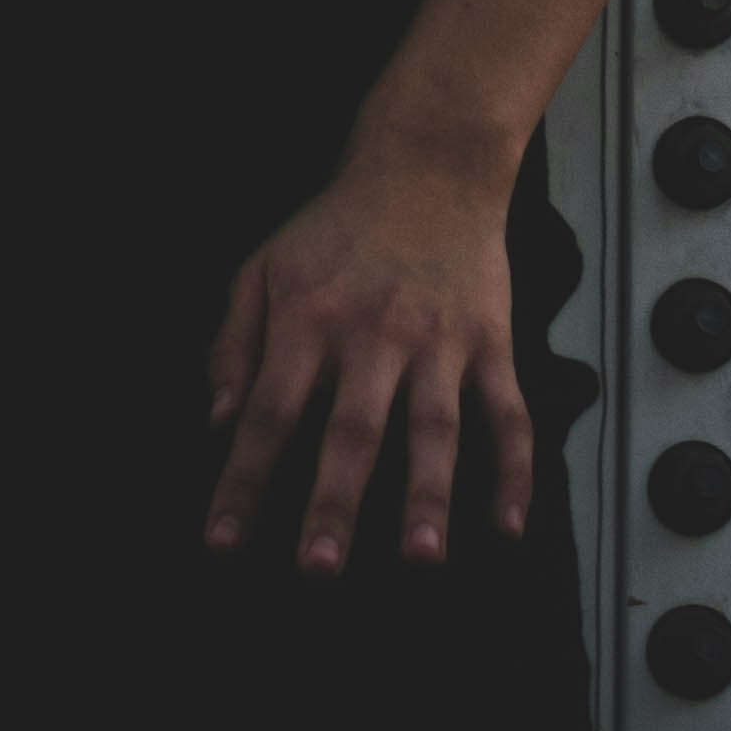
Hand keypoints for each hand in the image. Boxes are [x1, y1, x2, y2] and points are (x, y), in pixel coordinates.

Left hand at [197, 142, 530, 575]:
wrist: (429, 162)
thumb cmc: (336, 228)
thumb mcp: (264, 266)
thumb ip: (233, 342)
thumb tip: (217, 422)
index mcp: (308, 317)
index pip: (269, 412)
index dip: (244, 479)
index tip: (222, 543)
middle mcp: (373, 332)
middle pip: (350, 429)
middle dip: (334, 502)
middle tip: (318, 569)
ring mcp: (439, 338)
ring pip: (434, 427)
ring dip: (427, 494)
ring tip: (420, 557)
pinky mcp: (491, 338)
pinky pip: (507, 412)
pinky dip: (514, 470)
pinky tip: (508, 526)